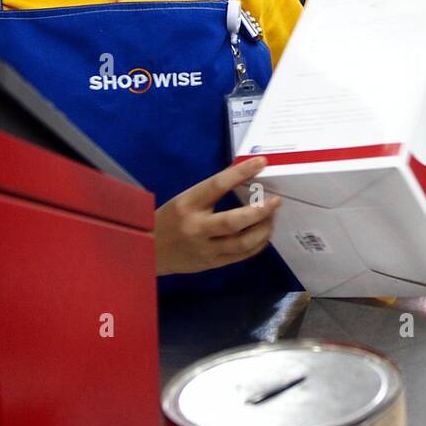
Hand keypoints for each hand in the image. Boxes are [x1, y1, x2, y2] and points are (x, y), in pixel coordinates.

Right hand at [155, 156, 280, 274]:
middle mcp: (196, 228)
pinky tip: (264, 234)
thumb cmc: (169, 220)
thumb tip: (244, 176)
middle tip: (276, 201)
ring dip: (263, 229)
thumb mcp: (184, 200)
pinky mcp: (212, 263)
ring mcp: (205, 249)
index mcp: (187, 205)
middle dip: (259, 211)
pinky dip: (257, 244)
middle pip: (233, 222)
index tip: (261, 162)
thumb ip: (210, 192)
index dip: (241, 173)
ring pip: (242, 242)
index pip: (217, 185)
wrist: (149, 251)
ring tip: (272, 217)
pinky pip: (241, 255)